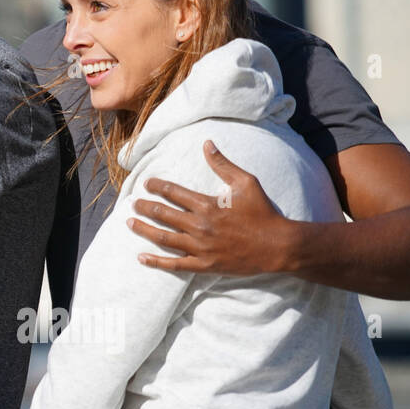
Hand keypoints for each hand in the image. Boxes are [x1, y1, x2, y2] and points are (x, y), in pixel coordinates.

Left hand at [127, 140, 291, 275]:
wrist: (279, 246)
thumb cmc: (263, 213)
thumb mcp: (246, 183)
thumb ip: (223, 164)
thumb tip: (207, 143)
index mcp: (207, 205)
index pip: (173, 192)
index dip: (157, 186)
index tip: (146, 183)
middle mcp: (199, 226)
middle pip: (162, 214)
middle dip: (144, 207)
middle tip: (132, 202)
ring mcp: (200, 248)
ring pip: (163, 238)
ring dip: (144, 229)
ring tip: (129, 222)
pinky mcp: (204, 265)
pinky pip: (175, 264)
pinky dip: (156, 261)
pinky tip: (141, 257)